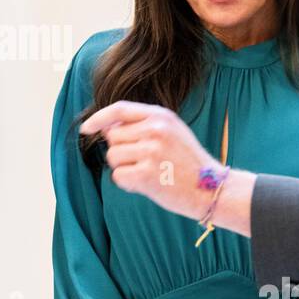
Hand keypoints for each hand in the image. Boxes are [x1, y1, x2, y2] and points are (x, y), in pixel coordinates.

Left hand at [81, 100, 255, 235]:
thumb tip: (106, 127)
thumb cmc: (188, 162)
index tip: (86, 129)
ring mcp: (151, 151)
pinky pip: (118, 176)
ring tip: (148, 173)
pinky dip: (127, 184)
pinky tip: (147, 185)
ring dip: (124, 168)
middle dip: (121, 152)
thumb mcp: (172, 131)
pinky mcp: (147, 174)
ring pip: (113, 157)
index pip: (119, 109)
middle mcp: (155, 130)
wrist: (211, 188)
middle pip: (112, 138)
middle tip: (145, 162)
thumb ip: (143, 124)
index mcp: (161, 116)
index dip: (99, 118)